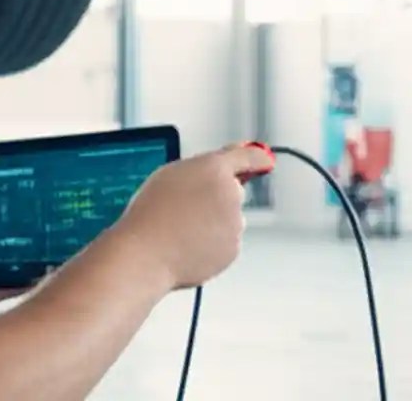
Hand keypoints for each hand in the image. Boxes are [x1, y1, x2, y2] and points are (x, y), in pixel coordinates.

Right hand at [112, 144, 270, 289]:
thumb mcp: (171, 174)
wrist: (146, 254)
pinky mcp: (233, 249)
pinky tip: (188, 245)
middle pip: (235, 191)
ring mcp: (235, 223)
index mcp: (215, 168)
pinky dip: (212, 245)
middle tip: (189, 208)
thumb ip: (203, 168)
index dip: (258, 157)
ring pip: (230, 219)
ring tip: (182, 230)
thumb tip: (223, 169)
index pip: (249, 157)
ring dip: (214, 223)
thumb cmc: (151, 213)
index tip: (265, 160)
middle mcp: (231, 193)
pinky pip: (225, 242)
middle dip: (219, 198)